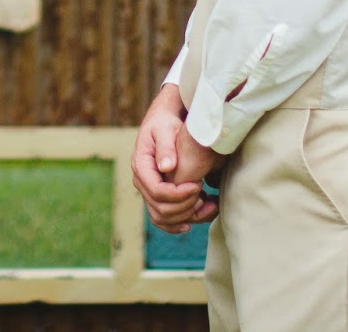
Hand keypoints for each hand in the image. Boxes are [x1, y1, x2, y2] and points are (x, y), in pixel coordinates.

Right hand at [132, 85, 205, 232]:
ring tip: (206, 206)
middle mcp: (141, 181)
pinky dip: (177, 224)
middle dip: (185, 206)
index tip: (198, 185)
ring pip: (161, 217)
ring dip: (185, 217)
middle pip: (160, 208)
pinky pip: (162, 218)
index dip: (178, 194)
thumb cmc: (166, 123)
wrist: (162, 123)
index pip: (157, 191)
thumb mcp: (165, 130)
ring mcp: (147, 190)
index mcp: (141, 165)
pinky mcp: (156, 195)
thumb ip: (166, 147)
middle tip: (204, 195)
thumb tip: (166, 167)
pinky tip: (192, 222)